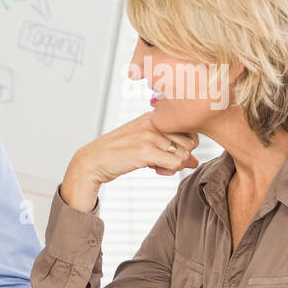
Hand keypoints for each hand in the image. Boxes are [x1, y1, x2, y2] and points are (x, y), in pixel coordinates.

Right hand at [61, 113, 199, 210]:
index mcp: (154, 116)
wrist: (92, 161)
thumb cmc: (116, 154)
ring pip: (185, 153)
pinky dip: (169, 171)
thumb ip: (171, 150)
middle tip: (164, 163)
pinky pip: (176, 163)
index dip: (184, 145)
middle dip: (182, 156)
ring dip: (175, 165)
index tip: (168, 153)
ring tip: (159, 167)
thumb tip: (196, 162)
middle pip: (191, 141)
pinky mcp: (145, 150)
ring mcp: (149, 135)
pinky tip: (154, 170)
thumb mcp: (146, 147)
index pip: (189, 128)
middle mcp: (154, 122)